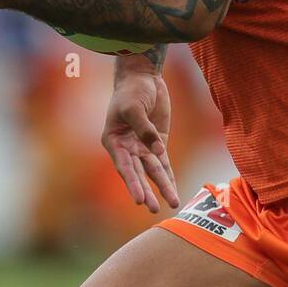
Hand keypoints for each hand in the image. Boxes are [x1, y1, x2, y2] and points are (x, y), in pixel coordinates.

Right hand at [101, 65, 178, 212]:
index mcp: (114, 141)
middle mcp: (127, 149)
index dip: (132, 183)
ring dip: (162, 187)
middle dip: (147, 191)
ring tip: (172, 203)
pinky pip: (164, 163)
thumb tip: (157, 151)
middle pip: (138, 173)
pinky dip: (169, 177)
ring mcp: (142, 147)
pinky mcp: (157, 143)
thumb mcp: (134, 106)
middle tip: (154, 208)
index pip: (124, 166)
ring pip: (153, 171)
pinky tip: (173, 190)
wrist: (142, 78)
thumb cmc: (131, 91)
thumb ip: (144, 128)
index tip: (138, 199)